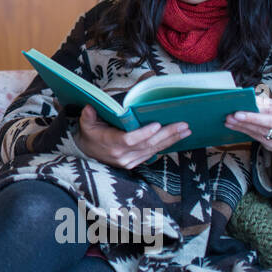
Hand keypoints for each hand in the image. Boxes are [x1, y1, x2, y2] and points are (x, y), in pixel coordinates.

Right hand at [75, 104, 189, 170]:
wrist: (87, 153)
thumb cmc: (89, 134)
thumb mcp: (86, 124)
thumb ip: (88, 116)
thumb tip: (90, 107)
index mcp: (110, 143)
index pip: (129, 140)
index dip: (143, 134)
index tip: (156, 125)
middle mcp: (121, 155)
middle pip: (147, 145)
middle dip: (167, 134)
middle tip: (183, 126)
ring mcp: (129, 161)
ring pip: (153, 150)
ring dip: (171, 140)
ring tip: (185, 131)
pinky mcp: (134, 163)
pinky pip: (152, 154)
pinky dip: (165, 146)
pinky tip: (176, 138)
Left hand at [223, 91, 271, 154]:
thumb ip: (265, 102)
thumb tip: (248, 99)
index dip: (259, 110)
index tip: (244, 107)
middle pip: (271, 123)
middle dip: (251, 119)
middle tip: (234, 115)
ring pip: (263, 132)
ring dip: (244, 126)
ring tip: (230, 120)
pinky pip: (259, 138)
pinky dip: (246, 131)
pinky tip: (236, 126)